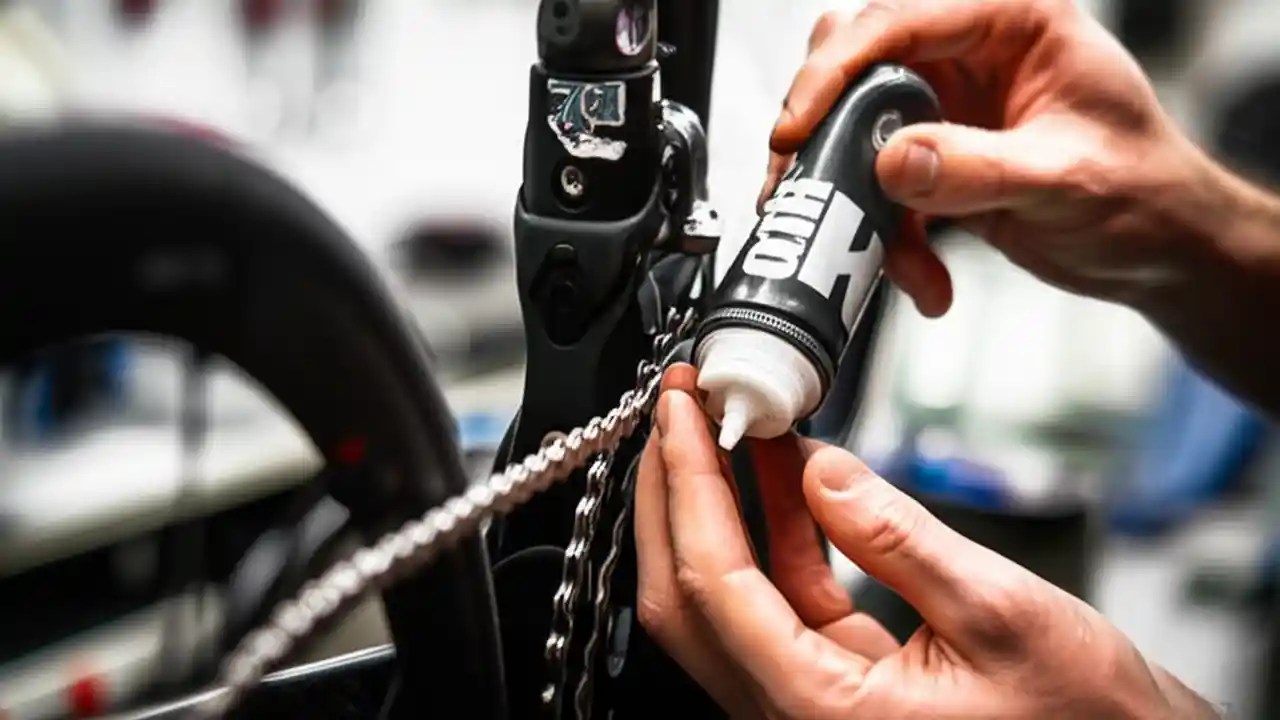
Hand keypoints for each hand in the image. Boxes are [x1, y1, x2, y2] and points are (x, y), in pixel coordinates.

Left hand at [635, 363, 1217, 718]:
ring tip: (729, 423)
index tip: (681, 413)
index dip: (688, 486)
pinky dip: (778, 532)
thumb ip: (895, 537)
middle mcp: (798, 717)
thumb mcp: (1001, 614)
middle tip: (681, 411)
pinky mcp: (840, 684)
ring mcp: (813, 702)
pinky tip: (790, 472)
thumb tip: (819, 470)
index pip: (714, 584)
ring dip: (723, 507)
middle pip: (692, 597)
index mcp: (822, 714)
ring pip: (730, 598)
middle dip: (677, 495)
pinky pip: (783, 601)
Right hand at [763, 0, 1222, 317]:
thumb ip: (977, 168)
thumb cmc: (1145, 193)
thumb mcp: (1065, 179)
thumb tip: (892, 162)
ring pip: (855, 135)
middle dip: (825, 134)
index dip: (836, 70)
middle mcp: (970, 54)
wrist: (1161, 248)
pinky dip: (886, 239)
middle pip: (857, 69)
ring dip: (854, 201)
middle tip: (801, 184)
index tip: (798, 126)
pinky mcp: (934, 160)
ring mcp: (947, 108)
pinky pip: (878, 190)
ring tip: (885, 257)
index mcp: (1012, 21)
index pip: (898, 22)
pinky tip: (923, 280)